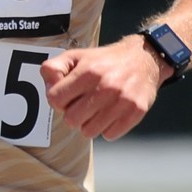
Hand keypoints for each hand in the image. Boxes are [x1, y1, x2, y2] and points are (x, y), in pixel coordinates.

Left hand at [40, 38, 167, 141]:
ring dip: (89, 123)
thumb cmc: (105, 60)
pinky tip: (111, 113)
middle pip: (71, 119)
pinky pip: (109, 135)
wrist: (145, 59)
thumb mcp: (76, 56)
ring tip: (96, 109)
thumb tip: (47, 90)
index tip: (67, 96)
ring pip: (89, 131)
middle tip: (81, 104)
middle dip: (72, 114)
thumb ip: (53, 69)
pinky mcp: (135, 112)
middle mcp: (105, 86)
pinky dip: (107, 128)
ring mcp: (122, 101)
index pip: (55, 99)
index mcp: (87, 71)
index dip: (57, 100)